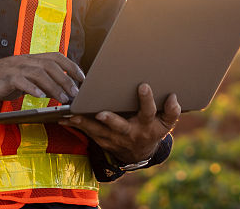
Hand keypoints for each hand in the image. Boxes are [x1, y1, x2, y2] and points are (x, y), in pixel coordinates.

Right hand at [0, 53, 84, 104]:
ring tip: (63, 98)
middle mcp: (24, 60)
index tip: (83, 78)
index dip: (71, 66)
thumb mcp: (22, 80)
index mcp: (30, 59)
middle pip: (50, 65)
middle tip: (76, 93)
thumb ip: (39, 82)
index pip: (56, 57)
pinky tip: (41, 97)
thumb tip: (60, 90)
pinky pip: (21, 81)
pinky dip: (33, 88)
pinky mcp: (5, 78)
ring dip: (54, 85)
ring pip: (39, 72)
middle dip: (66, 79)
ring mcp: (15, 68)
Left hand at [60, 82, 179, 166]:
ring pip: (99, 131)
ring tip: (73, 114)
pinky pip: (88, 132)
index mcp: (148, 125)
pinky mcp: (102, 140)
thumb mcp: (166, 123)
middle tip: (101, 112)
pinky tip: (64, 117)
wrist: (140, 153)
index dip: (147, 100)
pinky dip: (77, 125)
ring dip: (86, 122)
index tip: (143, 85)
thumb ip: (172, 111)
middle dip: (111, 120)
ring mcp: (115, 139)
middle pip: (120, 126)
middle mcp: (131, 133)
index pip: (149, 111)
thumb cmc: (153, 130)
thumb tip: (174, 97)